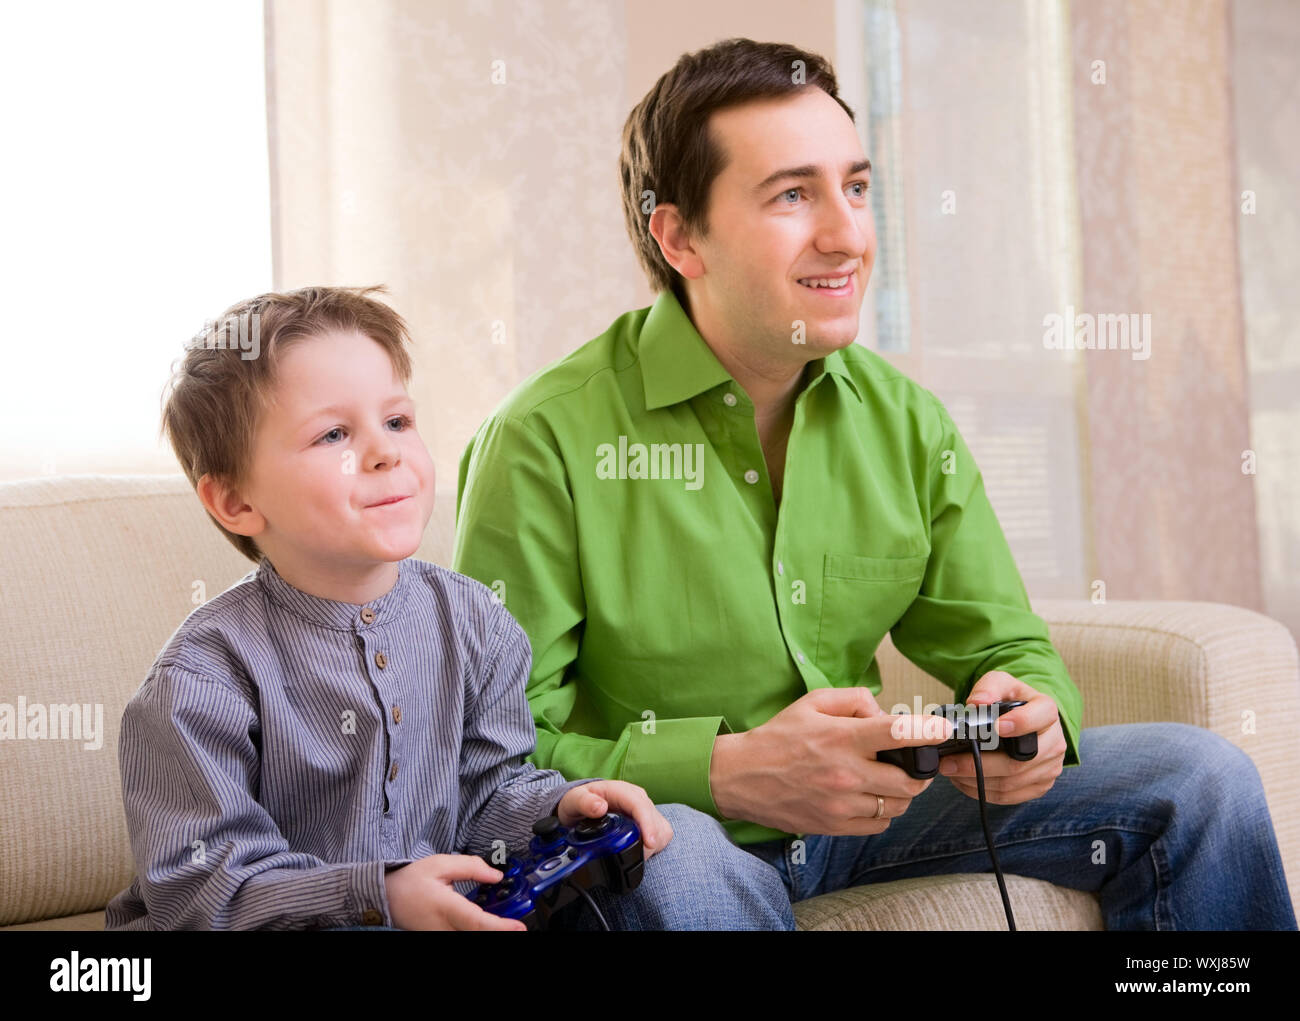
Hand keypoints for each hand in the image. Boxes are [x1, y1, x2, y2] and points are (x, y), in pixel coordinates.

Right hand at [384, 854, 527, 930]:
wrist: (387, 899)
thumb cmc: (412, 881)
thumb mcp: (440, 864)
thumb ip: (470, 867)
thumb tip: (496, 875)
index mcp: (445, 907)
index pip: (476, 921)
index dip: (500, 927)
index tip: (519, 928)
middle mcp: (444, 928)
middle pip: (478, 935)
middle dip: (500, 931)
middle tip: (518, 925)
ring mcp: (442, 937)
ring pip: (472, 937)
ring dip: (490, 930)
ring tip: (506, 923)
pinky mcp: (442, 938)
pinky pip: (465, 936)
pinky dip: (479, 930)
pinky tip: (489, 922)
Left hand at [556, 780, 672, 858]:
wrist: (581, 807)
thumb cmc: (579, 802)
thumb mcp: (574, 801)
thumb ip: (584, 802)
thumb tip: (600, 807)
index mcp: (621, 790)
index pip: (640, 805)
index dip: (647, 824)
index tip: (650, 843)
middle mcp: (637, 798)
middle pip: (654, 820)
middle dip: (649, 841)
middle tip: (634, 858)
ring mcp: (645, 809)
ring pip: (661, 829)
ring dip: (653, 844)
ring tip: (635, 854)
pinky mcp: (649, 820)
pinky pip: (662, 834)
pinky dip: (656, 844)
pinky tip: (642, 850)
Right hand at [709, 686, 953, 834]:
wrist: (741, 776)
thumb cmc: (778, 737)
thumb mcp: (811, 702)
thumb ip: (853, 699)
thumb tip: (883, 712)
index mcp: (841, 737)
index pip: (898, 734)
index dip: (929, 732)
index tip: (944, 730)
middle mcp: (845, 773)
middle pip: (909, 780)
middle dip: (920, 771)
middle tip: (915, 764)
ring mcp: (841, 803)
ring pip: (897, 805)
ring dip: (902, 793)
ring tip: (889, 781)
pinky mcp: (835, 825)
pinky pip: (878, 824)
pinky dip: (883, 812)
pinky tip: (871, 799)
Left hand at [938, 671, 1066, 804]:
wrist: (1026, 719)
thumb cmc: (1011, 701)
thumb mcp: (1000, 684)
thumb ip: (988, 687)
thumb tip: (976, 704)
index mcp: (1047, 712)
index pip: (1040, 717)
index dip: (1020, 723)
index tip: (996, 727)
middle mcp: (1055, 742)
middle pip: (1019, 761)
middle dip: (980, 763)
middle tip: (949, 762)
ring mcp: (1050, 767)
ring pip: (1012, 782)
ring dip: (977, 781)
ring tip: (951, 771)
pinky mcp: (1040, 786)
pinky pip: (1010, 796)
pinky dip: (983, 792)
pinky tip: (964, 782)